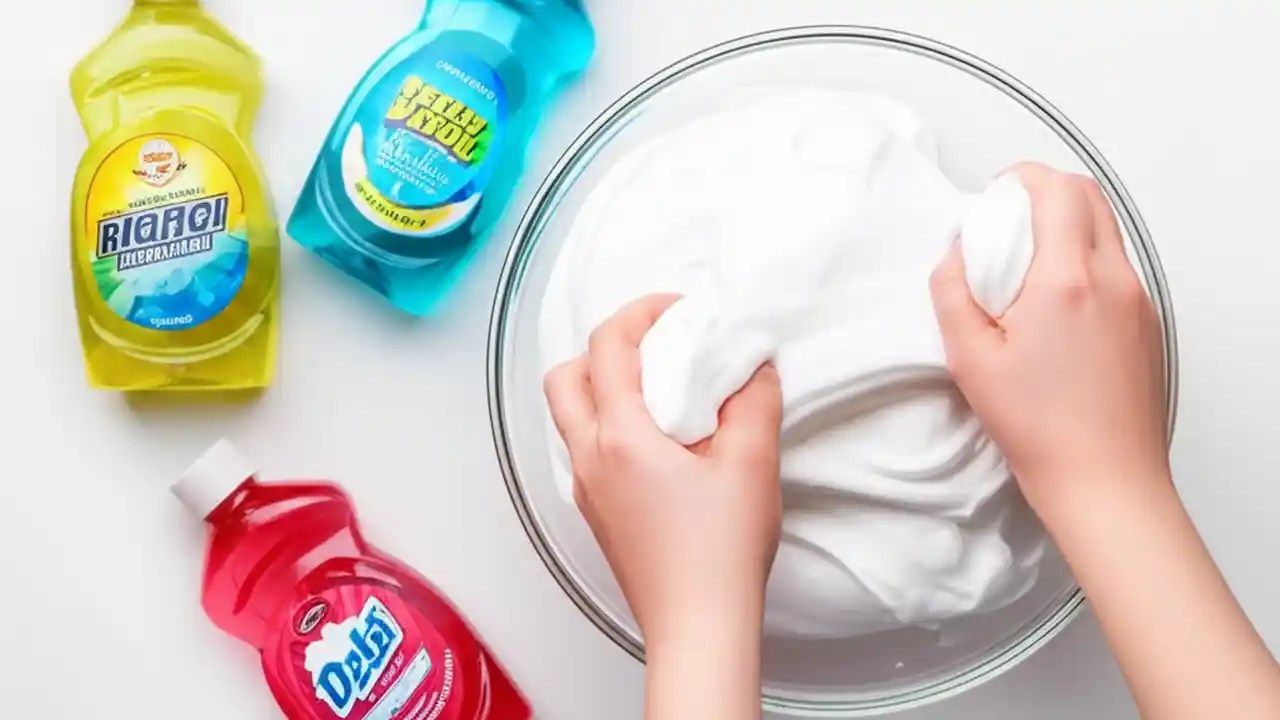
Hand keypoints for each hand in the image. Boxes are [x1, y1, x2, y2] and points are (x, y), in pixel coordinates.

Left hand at [543, 294, 782, 646]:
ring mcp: (587, 489)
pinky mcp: (597, 513)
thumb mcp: (751, 463)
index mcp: (619, 437)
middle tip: (658, 345)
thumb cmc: (719, 554)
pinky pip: (586, 447)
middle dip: (607, 347)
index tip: (680, 311)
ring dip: (604, 385)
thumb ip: (753, 399)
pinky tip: (660, 438)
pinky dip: (610, 422)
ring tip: (661, 390)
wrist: (699, 628)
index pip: (608, 346)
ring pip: (571, 414)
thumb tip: (752, 363)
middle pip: (566, 375)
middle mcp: (589, 458)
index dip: (642, 312)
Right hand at [934, 164, 1279, 718]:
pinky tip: (1053, 305)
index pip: (1054, 189)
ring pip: (1106, 227)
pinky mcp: (1147, 322)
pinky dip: (1085, 260)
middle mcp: (1113, 279)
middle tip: (1007, 226)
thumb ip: (952, 293)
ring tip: (1026, 269)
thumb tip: (954, 256)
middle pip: (1088, 195)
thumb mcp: (970, 359)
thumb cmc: (1043, 430)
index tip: (993, 201)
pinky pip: (1116, 265)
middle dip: (1044, 193)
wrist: (1105, 481)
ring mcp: (1138, 299)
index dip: (1019, 180)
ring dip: (1066, 225)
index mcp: (1066, 280)